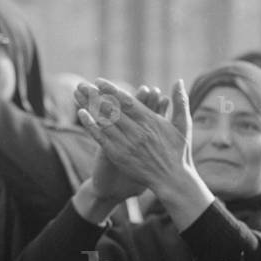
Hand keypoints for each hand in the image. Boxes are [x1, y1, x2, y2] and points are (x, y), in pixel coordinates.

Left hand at [76, 78, 213, 228]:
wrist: (172, 180)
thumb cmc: (179, 152)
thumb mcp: (183, 125)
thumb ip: (180, 102)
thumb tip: (179, 80)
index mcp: (151, 121)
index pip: (127, 101)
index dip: (111, 90)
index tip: (99, 81)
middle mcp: (138, 130)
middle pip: (112, 108)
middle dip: (95, 95)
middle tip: (82, 84)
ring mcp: (127, 144)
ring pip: (104, 120)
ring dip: (90, 106)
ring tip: (78, 95)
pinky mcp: (119, 156)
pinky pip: (101, 138)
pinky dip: (91, 125)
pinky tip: (82, 114)